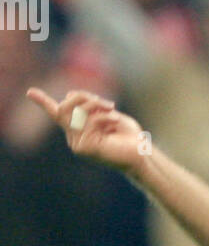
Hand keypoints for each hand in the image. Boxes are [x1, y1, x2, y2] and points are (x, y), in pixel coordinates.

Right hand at [25, 88, 147, 174]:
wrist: (142, 153)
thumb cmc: (129, 135)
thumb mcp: (109, 113)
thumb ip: (90, 104)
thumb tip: (70, 93)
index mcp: (79, 128)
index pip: (57, 114)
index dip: (43, 102)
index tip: (30, 92)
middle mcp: (74, 137)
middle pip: (65, 106)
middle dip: (84, 97)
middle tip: (107, 102)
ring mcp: (77, 144)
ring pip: (76, 112)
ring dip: (96, 105)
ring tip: (112, 111)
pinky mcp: (83, 148)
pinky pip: (87, 122)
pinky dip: (102, 117)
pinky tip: (113, 123)